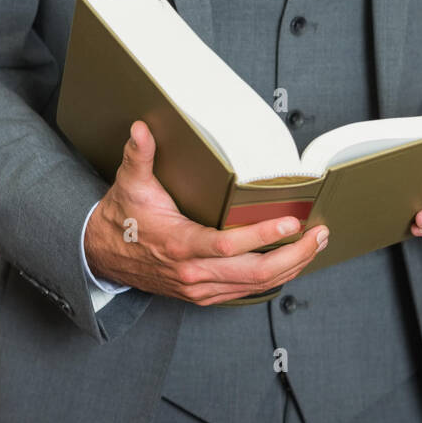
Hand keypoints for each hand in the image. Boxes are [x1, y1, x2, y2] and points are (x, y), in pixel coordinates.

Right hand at [85, 120, 327, 305]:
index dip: (263, 236)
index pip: (229, 246)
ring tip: (314, 244)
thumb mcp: (130, 184)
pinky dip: (273, 278)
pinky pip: (246, 290)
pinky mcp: (204, 294)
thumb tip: (142, 128)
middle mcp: (194, 274)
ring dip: (290, 267)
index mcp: (180, 245)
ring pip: (255, 286)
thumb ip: (139, 155)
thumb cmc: (122, 218)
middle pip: (255, 273)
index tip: (290, 222)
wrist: (103, 257)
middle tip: (318, 234)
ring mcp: (200, 288)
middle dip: (294, 255)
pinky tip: (290, 262)